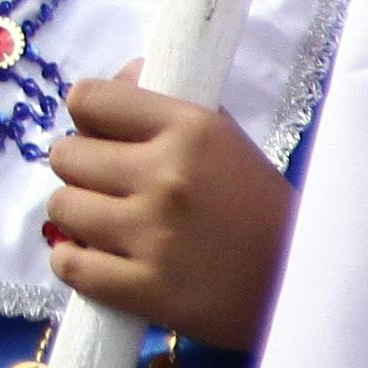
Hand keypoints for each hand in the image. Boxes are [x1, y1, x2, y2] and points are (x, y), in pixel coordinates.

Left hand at [44, 68, 290, 350]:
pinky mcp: (145, 290)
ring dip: (80, 217)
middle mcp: (167, 176)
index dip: (90, 118)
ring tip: (113, 225)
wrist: (306, 285)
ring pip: (62, 207)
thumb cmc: (260, 207)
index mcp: (189, 128)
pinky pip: (67, 265)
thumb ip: (164, 104)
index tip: (105, 137)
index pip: (88, 99)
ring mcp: (153, 236)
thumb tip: (116, 76)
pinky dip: (75, 262)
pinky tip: (102, 259)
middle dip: (83, 170)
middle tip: (113, 187)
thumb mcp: (224, 139)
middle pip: (65, 154)